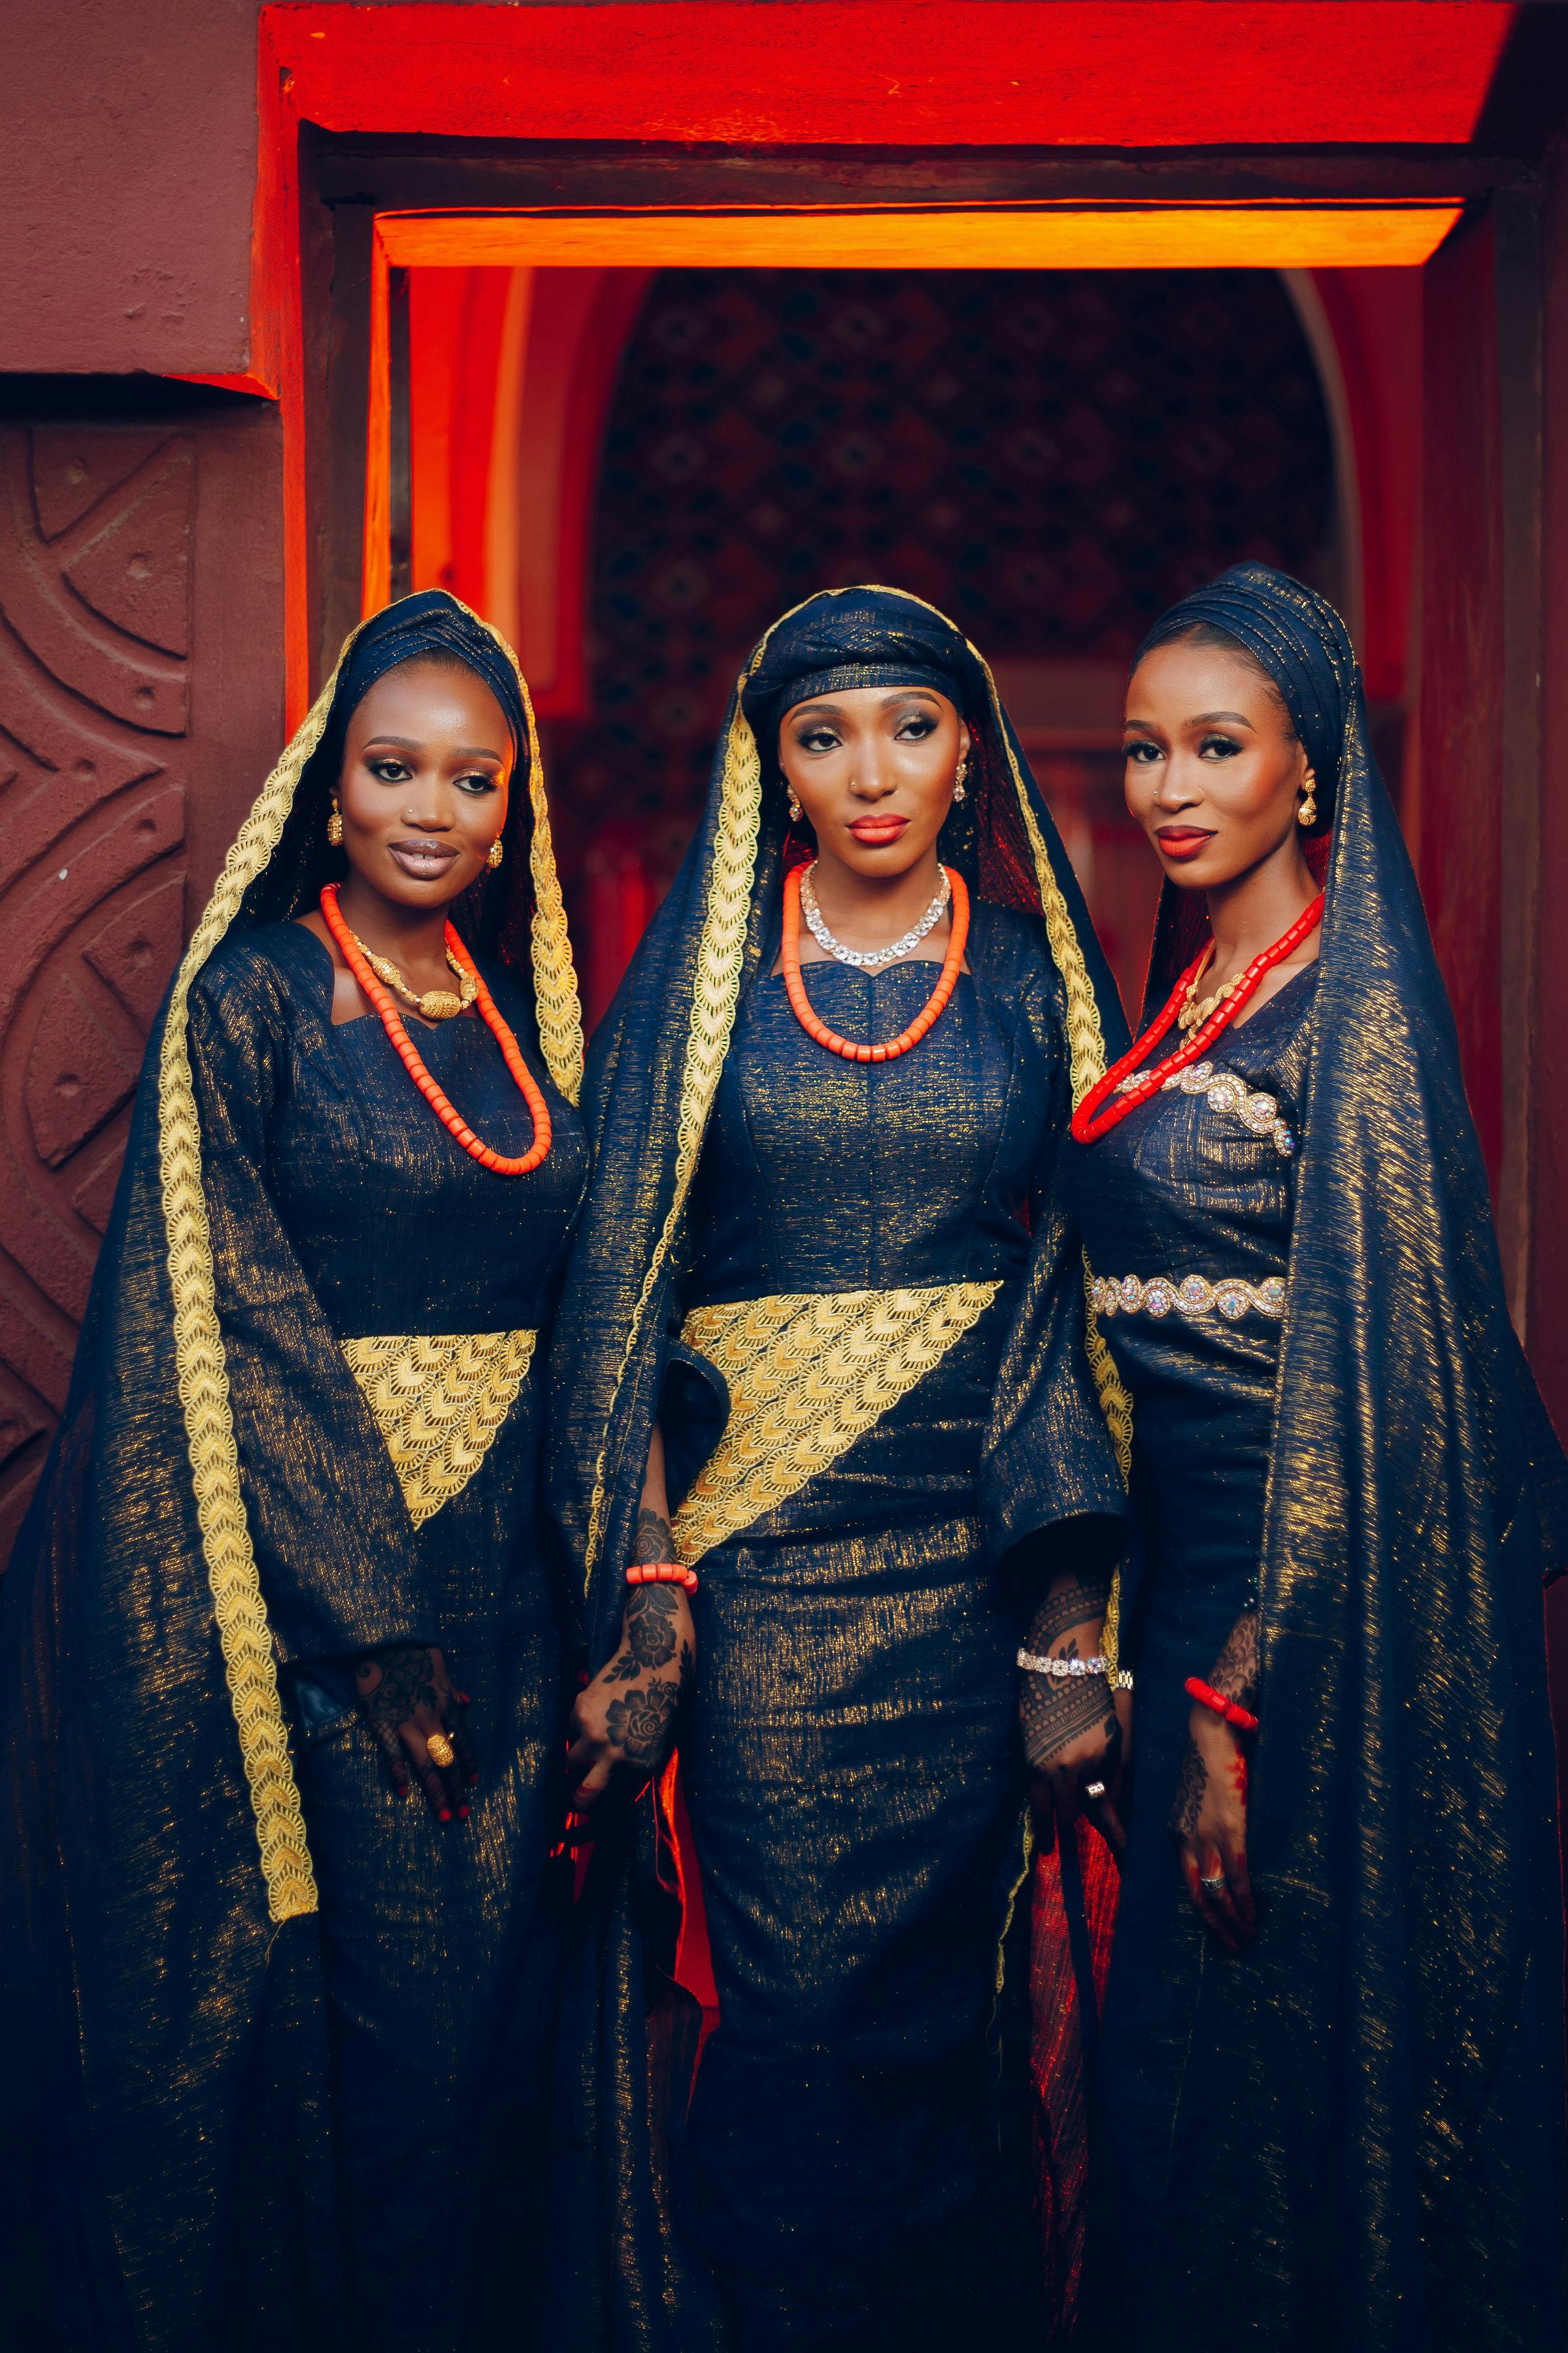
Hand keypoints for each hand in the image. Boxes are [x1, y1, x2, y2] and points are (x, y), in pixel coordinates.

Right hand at [353, 1642, 475, 1820]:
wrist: (382, 1640)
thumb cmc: (410, 1651)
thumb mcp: (439, 1665)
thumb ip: (452, 1688)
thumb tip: (466, 1702)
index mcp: (444, 1703)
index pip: (461, 1740)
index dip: (468, 1763)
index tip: (472, 1784)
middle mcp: (431, 1718)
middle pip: (448, 1760)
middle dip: (457, 1789)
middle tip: (465, 1814)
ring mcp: (407, 1723)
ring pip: (426, 1764)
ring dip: (437, 1792)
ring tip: (446, 1816)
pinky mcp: (383, 1723)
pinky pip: (393, 1754)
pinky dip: (399, 1774)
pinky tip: (404, 1794)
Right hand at [566, 1581, 693, 1809]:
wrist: (654, 1658)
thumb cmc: (665, 1698)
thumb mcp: (660, 1739)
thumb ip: (637, 1761)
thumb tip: (616, 1777)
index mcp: (640, 1763)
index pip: (614, 1794)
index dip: (605, 1798)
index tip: (595, 1801)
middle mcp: (613, 1753)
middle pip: (584, 1791)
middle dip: (580, 1798)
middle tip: (577, 1798)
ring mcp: (593, 1733)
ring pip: (572, 1758)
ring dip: (580, 1753)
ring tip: (593, 1739)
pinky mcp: (580, 1709)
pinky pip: (572, 1726)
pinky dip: (581, 1723)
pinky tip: (598, 1707)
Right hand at [1019, 1575, 1125, 1857]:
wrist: (1061, 1662)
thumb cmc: (1099, 1692)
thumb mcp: (1119, 1732)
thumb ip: (1117, 1771)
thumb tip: (1112, 1805)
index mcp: (1097, 1759)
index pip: (1105, 1811)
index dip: (1116, 1837)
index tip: (1125, 1854)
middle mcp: (1067, 1766)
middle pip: (1071, 1813)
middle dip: (1076, 1832)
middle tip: (1079, 1851)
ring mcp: (1042, 1761)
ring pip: (1044, 1807)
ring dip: (1048, 1830)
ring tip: (1048, 1848)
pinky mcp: (1025, 1753)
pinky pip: (1031, 1790)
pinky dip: (1037, 1805)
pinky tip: (1038, 1815)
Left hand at [1170, 1607, 1257, 1951]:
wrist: (1212, 1731)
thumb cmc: (1209, 1761)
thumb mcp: (1198, 1800)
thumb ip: (1205, 1826)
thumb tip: (1224, 1849)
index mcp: (1177, 1833)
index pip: (1187, 1884)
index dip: (1203, 1912)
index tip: (1217, 1931)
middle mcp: (1186, 1839)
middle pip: (1198, 1896)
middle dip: (1215, 1927)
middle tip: (1232, 1948)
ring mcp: (1207, 1835)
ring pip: (1217, 1892)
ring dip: (1233, 1921)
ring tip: (1246, 1941)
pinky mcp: (1229, 1828)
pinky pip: (1237, 1875)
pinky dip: (1245, 1902)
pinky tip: (1254, 1919)